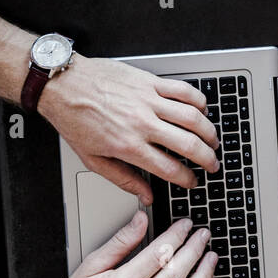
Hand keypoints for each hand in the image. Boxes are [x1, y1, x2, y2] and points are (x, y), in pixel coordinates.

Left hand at [39, 54, 219, 204]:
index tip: (193, 182)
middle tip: (213, 164)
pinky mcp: (149, 81)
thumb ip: (123, 179)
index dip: (188, 179)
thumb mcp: (93, 159)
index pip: (170, 169)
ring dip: (208, 131)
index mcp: (129, 146)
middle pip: (189, 144)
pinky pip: (183, 90)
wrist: (64, 85)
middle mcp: (142, 123)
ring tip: (213, 139)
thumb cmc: (75, 120)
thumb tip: (145, 195)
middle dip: (208, 158)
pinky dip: (198, 100)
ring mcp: (148, 100)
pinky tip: (202, 109)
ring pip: (192, 117)